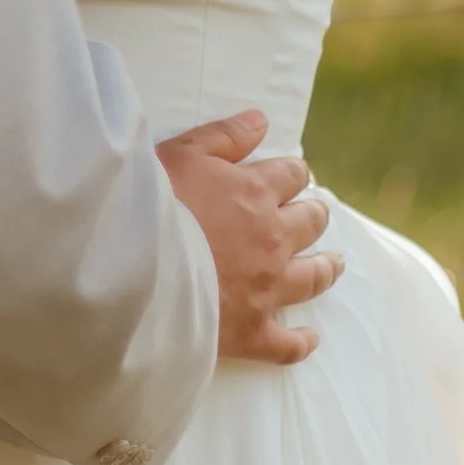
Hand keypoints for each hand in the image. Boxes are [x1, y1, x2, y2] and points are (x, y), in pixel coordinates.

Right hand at [155, 108, 340, 367]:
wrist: (130, 270)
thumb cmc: (149, 205)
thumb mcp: (181, 153)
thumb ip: (224, 136)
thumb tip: (261, 121)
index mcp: (256, 193)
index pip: (291, 175)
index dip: (292, 174)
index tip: (291, 176)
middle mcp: (272, 239)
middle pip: (310, 223)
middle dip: (313, 215)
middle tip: (313, 214)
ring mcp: (266, 288)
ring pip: (311, 278)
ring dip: (325, 268)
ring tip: (333, 263)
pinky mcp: (250, 330)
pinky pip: (285, 343)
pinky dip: (299, 343)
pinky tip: (308, 340)